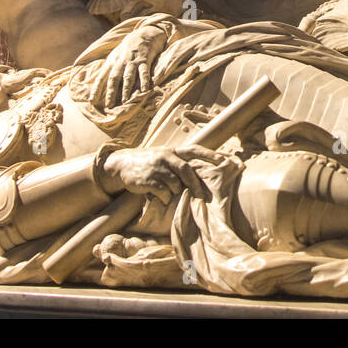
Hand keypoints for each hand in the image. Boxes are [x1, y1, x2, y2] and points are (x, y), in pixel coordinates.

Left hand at [94, 23, 168, 108]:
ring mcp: (132, 60)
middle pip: (114, 78)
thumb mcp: (115, 56)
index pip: (102, 76)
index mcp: (112, 61)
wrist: (143, 34)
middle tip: (109, 106)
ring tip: (125, 101)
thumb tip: (99, 85)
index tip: (91, 100)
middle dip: (111, 92)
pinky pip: (144, 72)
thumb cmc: (127, 49)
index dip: (96, 88)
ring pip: (128, 76)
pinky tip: (144, 90)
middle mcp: (120, 61)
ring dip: (126, 89)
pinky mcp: (144, 60)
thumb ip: (109, 69)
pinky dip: (144, 81)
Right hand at [102, 145, 224, 203]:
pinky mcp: (149, 179)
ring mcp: (157, 168)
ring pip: (175, 184)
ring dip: (175, 192)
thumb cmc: (147, 163)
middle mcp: (166, 157)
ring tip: (168, 194)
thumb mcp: (163, 158)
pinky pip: (163, 192)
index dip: (211, 155)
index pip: (195, 150)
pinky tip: (159, 197)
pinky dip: (164, 197)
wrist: (121, 164)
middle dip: (196, 184)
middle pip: (186, 170)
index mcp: (172, 151)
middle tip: (203, 196)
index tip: (225, 160)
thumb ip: (178, 164)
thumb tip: (196, 178)